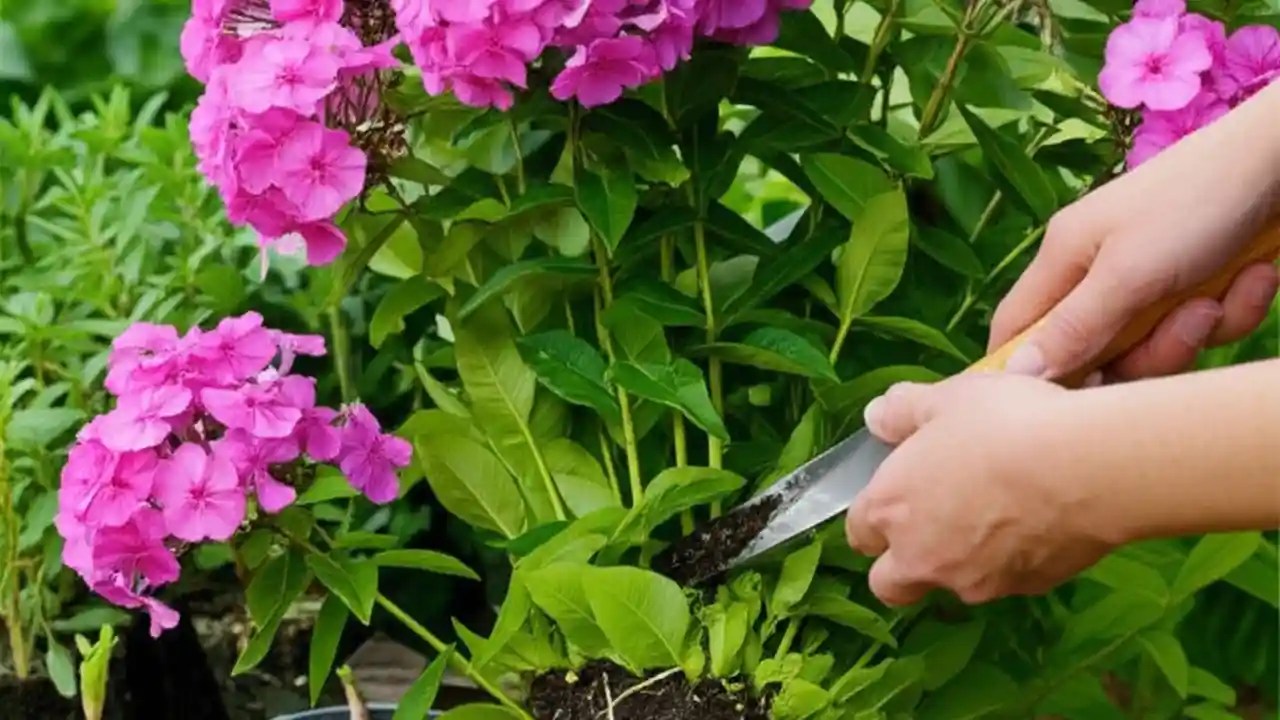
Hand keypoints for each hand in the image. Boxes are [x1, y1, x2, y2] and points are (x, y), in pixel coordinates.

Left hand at [845, 374, 1118, 606]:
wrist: (1087, 467)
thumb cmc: (1003, 424)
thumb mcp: (946, 398)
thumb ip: (903, 410)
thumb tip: (876, 416)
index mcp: (889, 510)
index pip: (858, 531)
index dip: (874, 514)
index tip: (898, 492)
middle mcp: (921, 557)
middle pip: (889, 583)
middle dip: (900, 563)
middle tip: (931, 522)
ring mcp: (974, 581)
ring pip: (950, 585)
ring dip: (959, 563)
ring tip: (995, 516)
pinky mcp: (1026, 588)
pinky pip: (1006, 581)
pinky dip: (1010, 561)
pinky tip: (1036, 522)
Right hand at [991, 83, 1279, 382]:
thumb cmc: (1198, 201)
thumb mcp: (1130, 272)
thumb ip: (1074, 328)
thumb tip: (1016, 373)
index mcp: (1063, 258)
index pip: (1016, 327)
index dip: (1027, 368)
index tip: (1063, 398)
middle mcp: (1098, 271)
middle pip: (1096, 351)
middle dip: (1150, 351)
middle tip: (1188, 322)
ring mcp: (1148, 277)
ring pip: (1155, 345)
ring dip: (1199, 329)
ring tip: (1223, 291)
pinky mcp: (1195, 281)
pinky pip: (1200, 326)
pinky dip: (1235, 307)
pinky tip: (1255, 275)